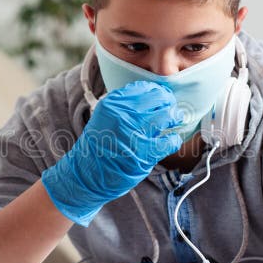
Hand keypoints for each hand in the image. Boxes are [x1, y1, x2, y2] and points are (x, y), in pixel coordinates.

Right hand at [41, 80, 183, 226]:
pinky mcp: (145, 154)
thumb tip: (149, 95)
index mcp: (113, 104)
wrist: (88, 174)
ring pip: (167, 117)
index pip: (143, 88)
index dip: (156, 91)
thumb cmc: (98, 145)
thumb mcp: (104, 116)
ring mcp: (135, 135)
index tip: (161, 96)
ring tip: (174, 121)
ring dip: (174, 118)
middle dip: (168, 102)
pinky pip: (170, 141)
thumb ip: (123, 105)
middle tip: (170, 107)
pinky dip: (174, 140)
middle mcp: (124, 116)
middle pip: (158, 99)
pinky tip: (171, 140)